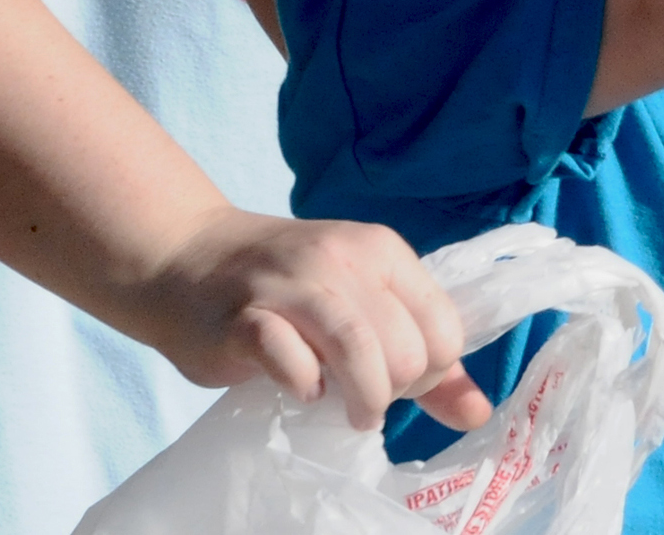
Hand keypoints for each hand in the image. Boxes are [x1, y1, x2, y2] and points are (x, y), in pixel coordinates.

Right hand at [138, 207, 491, 433]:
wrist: (186, 257)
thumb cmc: (285, 289)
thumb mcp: (363, 304)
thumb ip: (422, 358)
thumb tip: (477, 413)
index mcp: (382, 250)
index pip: (444, 329)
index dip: (429, 372)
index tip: (396, 380)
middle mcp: (344, 257)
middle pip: (406, 349)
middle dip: (394, 391)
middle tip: (365, 397)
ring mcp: (292, 283)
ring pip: (359, 350)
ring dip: (363, 398)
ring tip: (351, 413)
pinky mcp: (245, 316)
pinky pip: (291, 360)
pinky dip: (305, 387)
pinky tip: (302, 390)